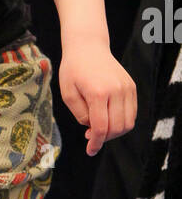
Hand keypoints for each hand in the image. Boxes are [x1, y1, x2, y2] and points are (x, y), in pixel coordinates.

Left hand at [58, 34, 136, 155]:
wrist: (88, 47)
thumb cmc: (73, 70)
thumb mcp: (67, 93)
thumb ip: (80, 114)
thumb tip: (92, 129)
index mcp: (98, 93)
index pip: (101, 127)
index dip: (95, 143)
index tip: (90, 151)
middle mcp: (116, 91)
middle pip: (117, 128)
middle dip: (104, 138)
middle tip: (90, 136)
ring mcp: (127, 88)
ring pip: (128, 123)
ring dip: (114, 132)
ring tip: (99, 127)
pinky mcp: (131, 87)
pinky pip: (132, 113)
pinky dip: (122, 121)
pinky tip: (108, 119)